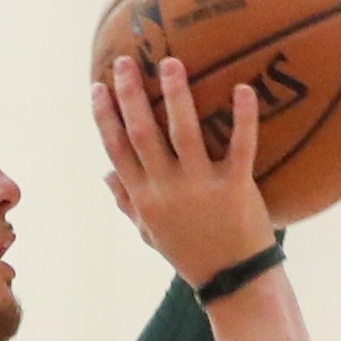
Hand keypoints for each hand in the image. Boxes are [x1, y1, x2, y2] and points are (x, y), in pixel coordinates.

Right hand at [100, 52, 273, 289]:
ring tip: (171, 63)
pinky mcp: (236, 188)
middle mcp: (167, 189)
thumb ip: (127, 202)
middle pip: (142, 134)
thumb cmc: (191, 253)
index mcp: (144, 198)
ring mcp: (201, 188)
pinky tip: (242, 88)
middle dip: (131, 95)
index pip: (117, 150)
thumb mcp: (150, 233)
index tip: (97, 86)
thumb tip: (105, 173)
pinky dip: (242, 118)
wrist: (232, 280)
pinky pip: (240, 147)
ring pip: (184, 134)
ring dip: (176, 96)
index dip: (105, 117)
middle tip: (127, 61)